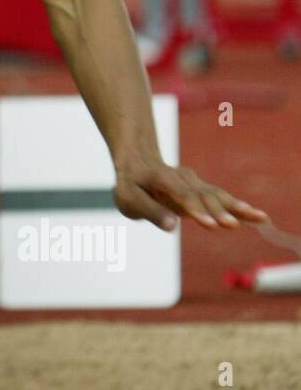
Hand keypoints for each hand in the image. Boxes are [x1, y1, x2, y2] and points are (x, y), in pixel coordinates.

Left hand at [113, 153, 268, 231]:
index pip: (181, 195)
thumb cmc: (131, 185)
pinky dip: (239, 207)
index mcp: (161, 178)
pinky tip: (259, 217)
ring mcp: (194, 182)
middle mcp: (182, 177)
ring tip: (258, 218)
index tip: (210, 224)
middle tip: (232, 226)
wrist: (139, 162)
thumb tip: (172, 227)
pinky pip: (222, 199)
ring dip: (236, 207)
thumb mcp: (129, 198)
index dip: (196, 209)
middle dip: (218, 211)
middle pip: (203, 194)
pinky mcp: (202, 190)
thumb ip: (150, 211)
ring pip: (217, 195)